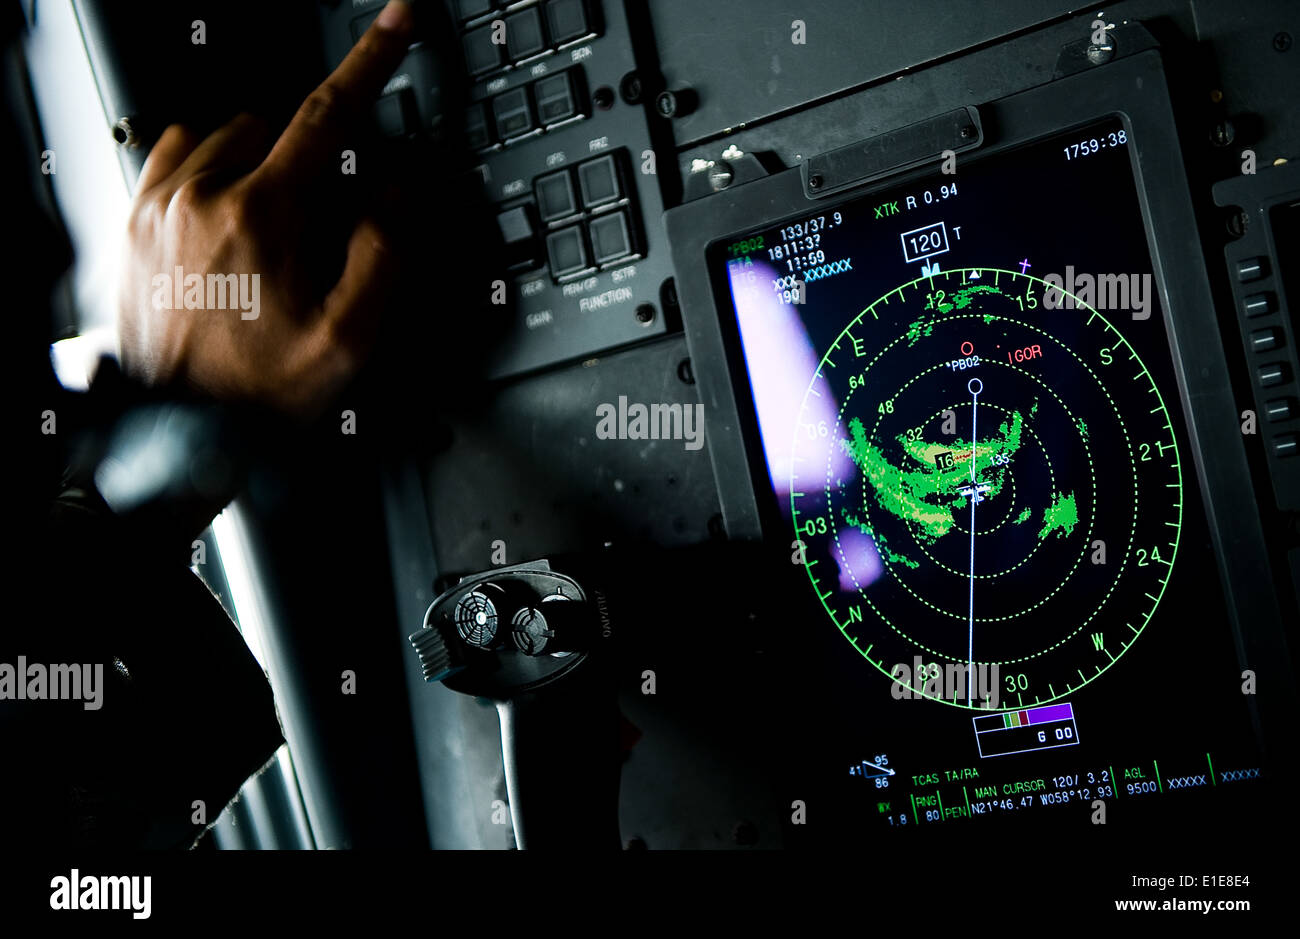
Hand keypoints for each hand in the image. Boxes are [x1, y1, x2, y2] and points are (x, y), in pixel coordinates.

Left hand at [117, 0, 413, 417]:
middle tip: (320, 228)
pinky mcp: (134, 220)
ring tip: (272, 234)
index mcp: (263, 216)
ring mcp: (159, 205)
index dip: (372, 61)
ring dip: (262, 164)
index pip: (328, 114)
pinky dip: (211, 168)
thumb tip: (398, 187)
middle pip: (278, 127)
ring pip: (227, 137)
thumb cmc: (260, 394)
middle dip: (311, 160)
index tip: (396, 23)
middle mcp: (201, 195)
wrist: (182, 433)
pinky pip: (176, 152)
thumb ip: (386, 251)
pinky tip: (226, 215)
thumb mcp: (351, 338)